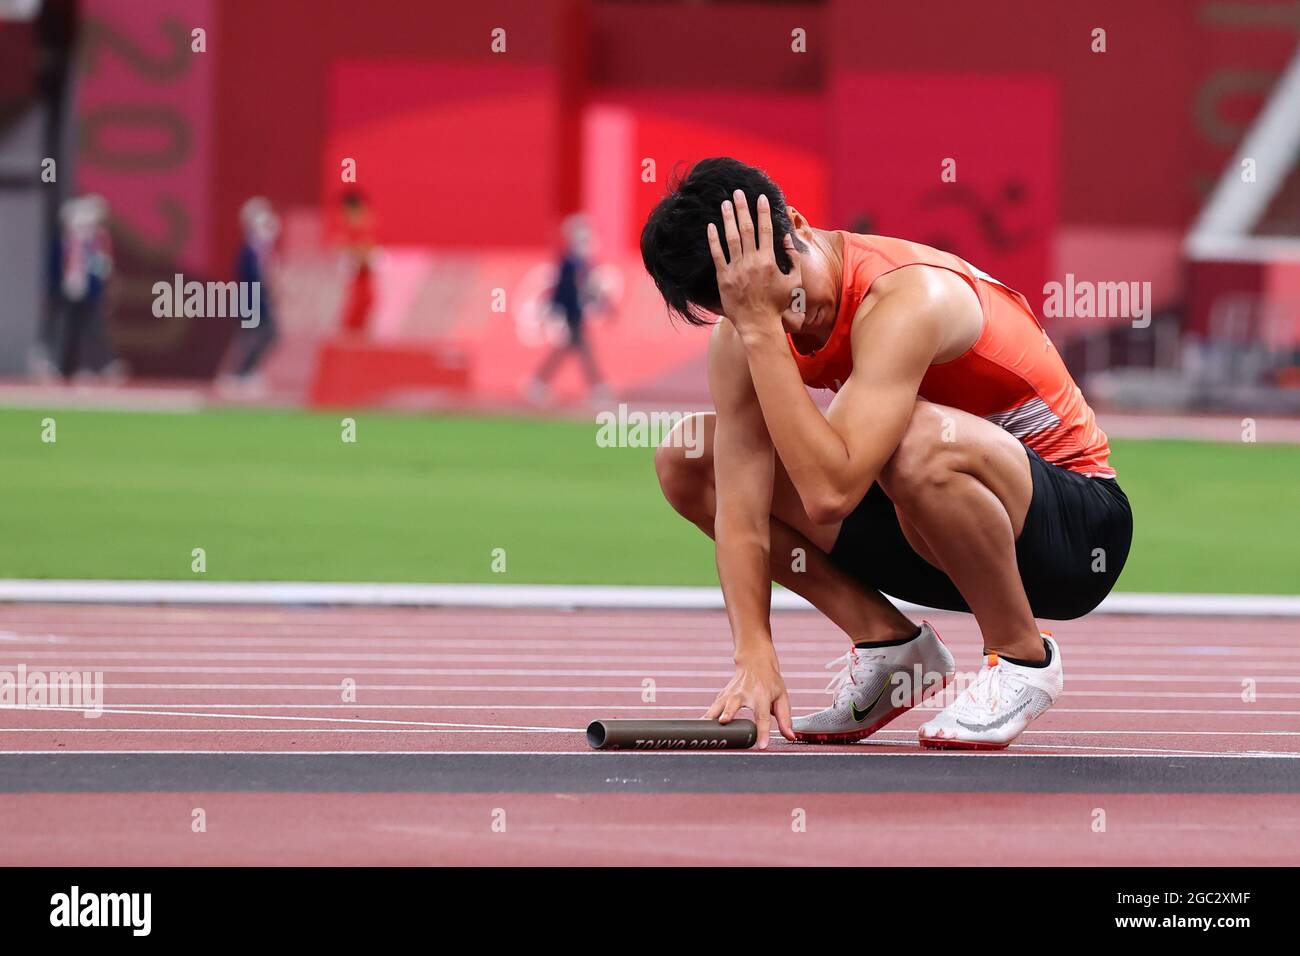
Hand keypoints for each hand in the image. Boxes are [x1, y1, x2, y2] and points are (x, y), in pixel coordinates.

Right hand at [703, 644, 795, 749]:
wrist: (755, 661)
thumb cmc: (770, 682)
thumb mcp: (782, 697)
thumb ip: (785, 719)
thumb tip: (791, 737)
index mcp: (762, 696)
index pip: (763, 716)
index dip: (763, 731)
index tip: (762, 745)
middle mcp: (744, 694)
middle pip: (734, 705)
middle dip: (728, 713)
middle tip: (724, 722)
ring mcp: (730, 693)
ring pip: (718, 705)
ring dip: (711, 716)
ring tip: (704, 729)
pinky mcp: (722, 695)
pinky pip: (713, 708)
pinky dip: (707, 717)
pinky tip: (699, 727)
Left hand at [706, 191, 802, 339]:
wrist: (758, 324)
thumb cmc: (778, 305)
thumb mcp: (793, 281)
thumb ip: (793, 258)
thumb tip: (786, 238)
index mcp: (769, 261)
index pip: (765, 230)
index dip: (763, 212)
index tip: (761, 198)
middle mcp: (752, 262)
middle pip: (746, 229)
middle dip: (743, 208)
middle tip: (738, 193)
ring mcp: (736, 270)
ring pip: (731, 238)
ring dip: (728, 219)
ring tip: (725, 203)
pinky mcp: (724, 278)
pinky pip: (717, 255)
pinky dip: (714, 240)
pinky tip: (711, 226)